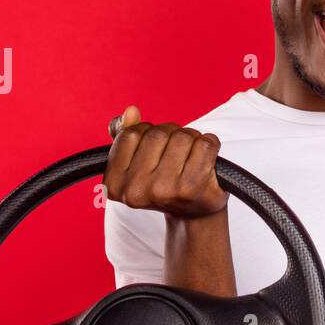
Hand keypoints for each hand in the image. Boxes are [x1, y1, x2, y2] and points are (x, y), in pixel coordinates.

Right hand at [103, 104, 227, 219]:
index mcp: (114, 184)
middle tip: (177, 152)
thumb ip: (124, 133)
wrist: (193, 213)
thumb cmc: (164, 184)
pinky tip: (206, 159)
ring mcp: (164, 190)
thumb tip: (131, 111)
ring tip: (190, 156)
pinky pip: (205, 144)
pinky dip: (210, 144)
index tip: (156, 148)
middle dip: (171, 133)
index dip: (148, 132)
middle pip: (158, 134)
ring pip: (182, 136)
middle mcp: (136, 191)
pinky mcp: (192, 188)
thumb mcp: (136, 162)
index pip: (131, 134)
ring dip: (191, 138)